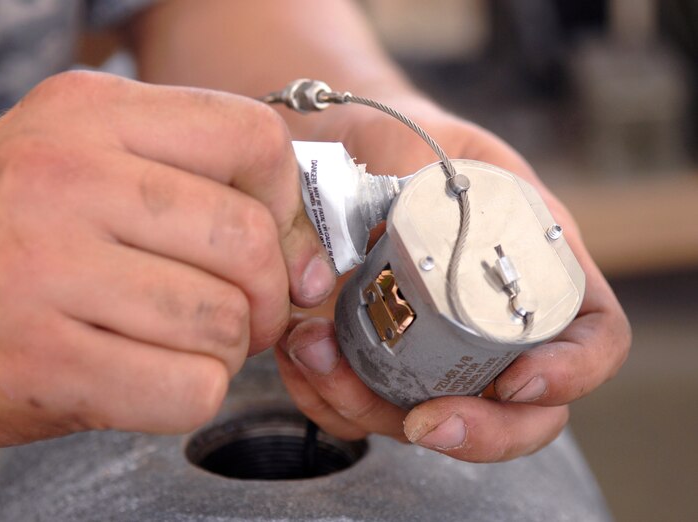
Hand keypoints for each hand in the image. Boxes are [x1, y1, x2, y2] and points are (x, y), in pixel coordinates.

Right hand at [0, 71, 334, 449]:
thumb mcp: (80, 159)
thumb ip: (190, 182)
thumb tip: (304, 255)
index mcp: (89, 115)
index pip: (252, 140)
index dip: (285, 201)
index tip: (273, 240)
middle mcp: (67, 179)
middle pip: (247, 239)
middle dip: (266, 292)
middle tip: (240, 309)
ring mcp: (48, 270)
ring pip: (223, 321)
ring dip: (224, 348)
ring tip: (184, 343)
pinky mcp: (42, 361)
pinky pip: (187, 389)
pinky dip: (191, 392)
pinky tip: (154, 377)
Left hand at [275, 96, 630, 461]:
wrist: (362, 150)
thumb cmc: (418, 143)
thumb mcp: (443, 149)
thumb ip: (437, 191)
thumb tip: (377, 255)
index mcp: (543, 271)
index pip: (594, 341)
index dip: (571, 376)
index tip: (516, 382)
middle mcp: (498, 325)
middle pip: (522, 415)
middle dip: (476, 434)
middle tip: (421, 423)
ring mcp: (439, 352)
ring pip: (430, 420)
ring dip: (369, 407)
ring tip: (315, 353)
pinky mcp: (383, 362)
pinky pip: (364, 406)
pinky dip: (326, 394)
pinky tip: (297, 353)